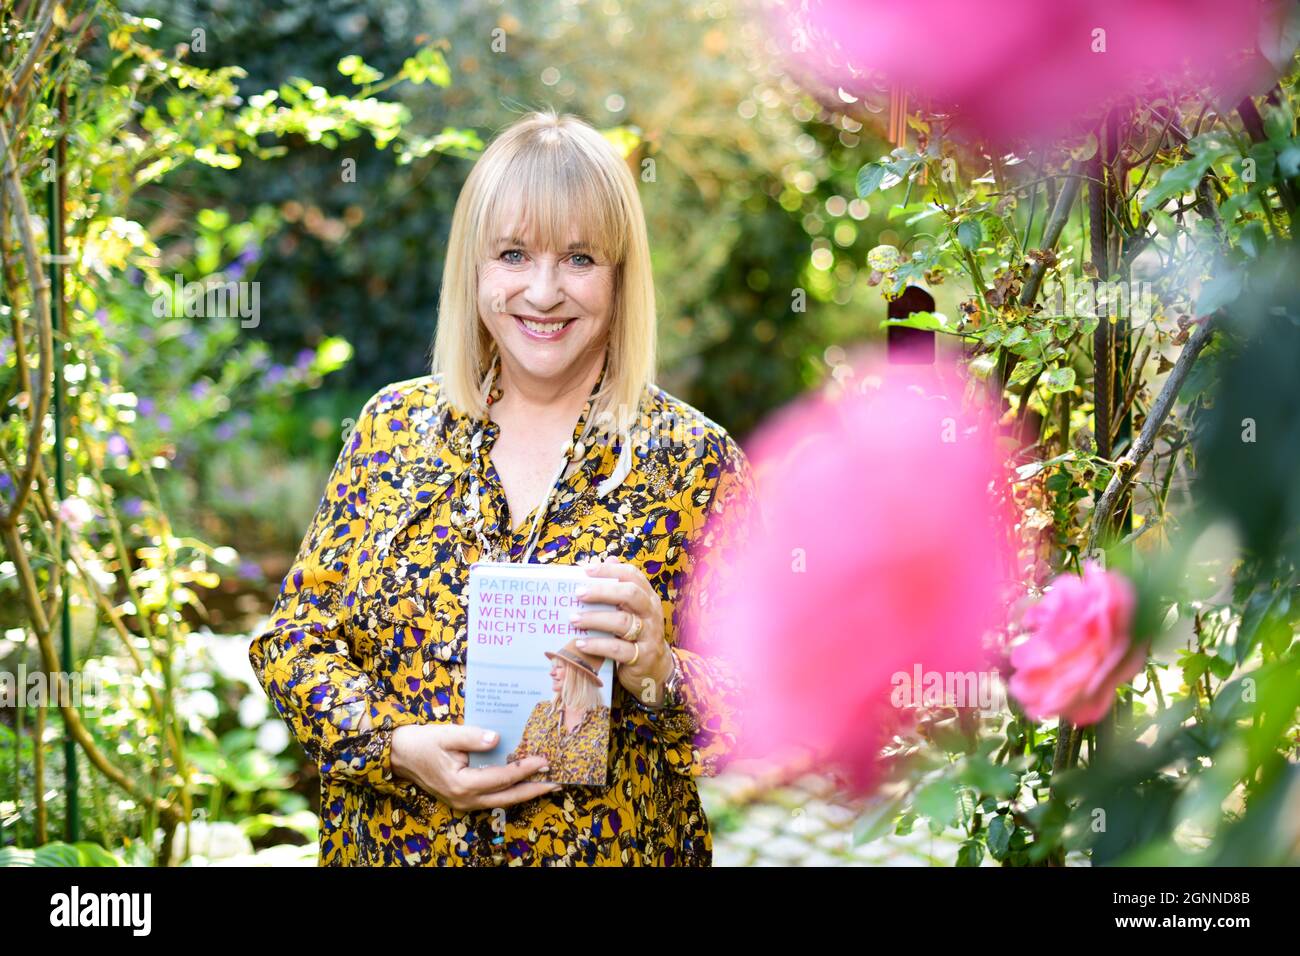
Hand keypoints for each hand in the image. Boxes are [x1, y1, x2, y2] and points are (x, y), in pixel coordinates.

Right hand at [390, 723, 559, 811]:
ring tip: (546, 784)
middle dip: (533, 789)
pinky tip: (522, 782)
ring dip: (524, 792)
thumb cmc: (423, 742)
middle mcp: (465, 799)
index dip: (524, 769)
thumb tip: (497, 738)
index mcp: (462, 784)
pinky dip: (510, 790)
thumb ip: (473, 736)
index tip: (543, 760)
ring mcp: (463, 802)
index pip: (502, 778)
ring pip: (501, 800)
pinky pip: (492, 797)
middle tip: (557, 782)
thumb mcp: (447, 734)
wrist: (400, 755)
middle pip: (507, 797)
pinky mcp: (463, 799)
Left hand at [571, 557, 673, 706]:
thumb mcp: (630, 611)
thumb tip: (597, 562)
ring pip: (622, 621)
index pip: (632, 575)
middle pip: (630, 594)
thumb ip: (616, 589)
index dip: (610, 569)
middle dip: (602, 591)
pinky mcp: (642, 657)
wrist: (655, 669)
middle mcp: (651, 612)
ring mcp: (649, 635)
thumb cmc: (636, 635)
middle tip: (578, 593)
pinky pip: (618, 649)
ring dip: (595, 619)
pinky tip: (581, 643)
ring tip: (573, 619)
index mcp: (647, 597)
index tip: (586, 570)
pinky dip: (598, 645)